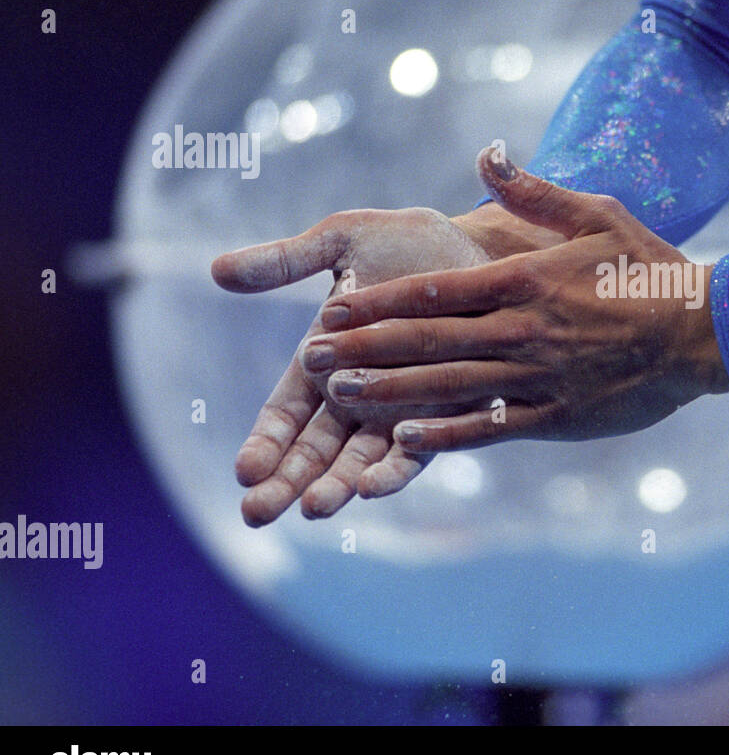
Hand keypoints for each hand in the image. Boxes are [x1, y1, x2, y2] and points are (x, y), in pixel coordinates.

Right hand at [211, 200, 553, 525]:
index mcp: (327, 361)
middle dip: (285, 483)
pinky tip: (372, 485)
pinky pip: (418, 449)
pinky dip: (394, 468)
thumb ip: (286, 261)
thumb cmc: (413, 242)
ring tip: (316, 507)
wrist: (486, 247)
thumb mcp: (343, 241)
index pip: (284, 415)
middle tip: (256, 513)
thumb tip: (216, 269)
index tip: (243, 469)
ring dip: (337, 486)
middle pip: (314, 452)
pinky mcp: (449, 412)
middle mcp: (361, 395)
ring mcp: (404, 409)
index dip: (264, 442)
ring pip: (361, 461)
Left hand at [301, 149, 728, 455]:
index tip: (332, 308)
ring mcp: (539, 376)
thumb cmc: (649, 267)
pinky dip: (447, 432)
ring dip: (389, 392)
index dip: (377, 301)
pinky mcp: (557, 415)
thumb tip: (486, 153)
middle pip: (428, 340)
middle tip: (310, 358)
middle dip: (364, 349)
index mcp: (527, 279)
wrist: (703, 331)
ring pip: (449, 385)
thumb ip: (535, 191)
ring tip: (340, 396)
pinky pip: (492, 426)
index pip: (435, 290)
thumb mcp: (597, 214)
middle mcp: (524, 329)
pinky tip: (403, 438)